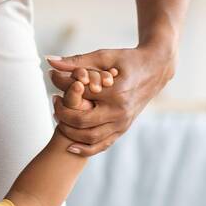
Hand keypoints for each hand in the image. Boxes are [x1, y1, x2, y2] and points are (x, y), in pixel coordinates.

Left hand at [45, 41, 177, 154]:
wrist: (155, 70)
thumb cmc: (127, 59)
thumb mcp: (104, 56)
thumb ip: (77, 60)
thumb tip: (50, 61)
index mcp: (115, 91)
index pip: (79, 95)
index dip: (62, 89)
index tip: (54, 82)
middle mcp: (120, 111)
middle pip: (81, 121)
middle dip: (62, 114)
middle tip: (54, 102)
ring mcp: (122, 123)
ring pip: (90, 138)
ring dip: (70, 132)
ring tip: (60, 118)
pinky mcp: (123, 129)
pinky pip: (102, 145)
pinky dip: (85, 149)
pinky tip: (71, 145)